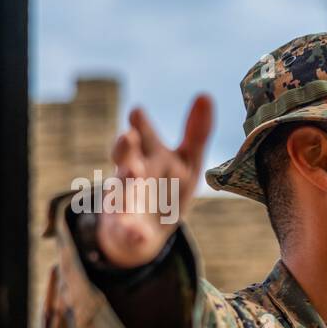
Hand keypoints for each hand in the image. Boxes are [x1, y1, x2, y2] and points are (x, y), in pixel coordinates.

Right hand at [98, 94, 213, 267]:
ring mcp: (125, 201)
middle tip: (128, 135)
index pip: (144, 137)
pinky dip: (132, 231)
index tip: (138, 111)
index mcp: (148, 156)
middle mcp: (132, 174)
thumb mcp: (187, 162)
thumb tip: (205, 94)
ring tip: (131, 172)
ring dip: (126, 182)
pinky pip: (128, 231)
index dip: (141, 125)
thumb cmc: (168, 188)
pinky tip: (137, 233)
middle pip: (126, 158)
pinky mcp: (124, 228)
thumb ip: (196, 133)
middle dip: (125, 147)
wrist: (143, 231)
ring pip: (121, 191)